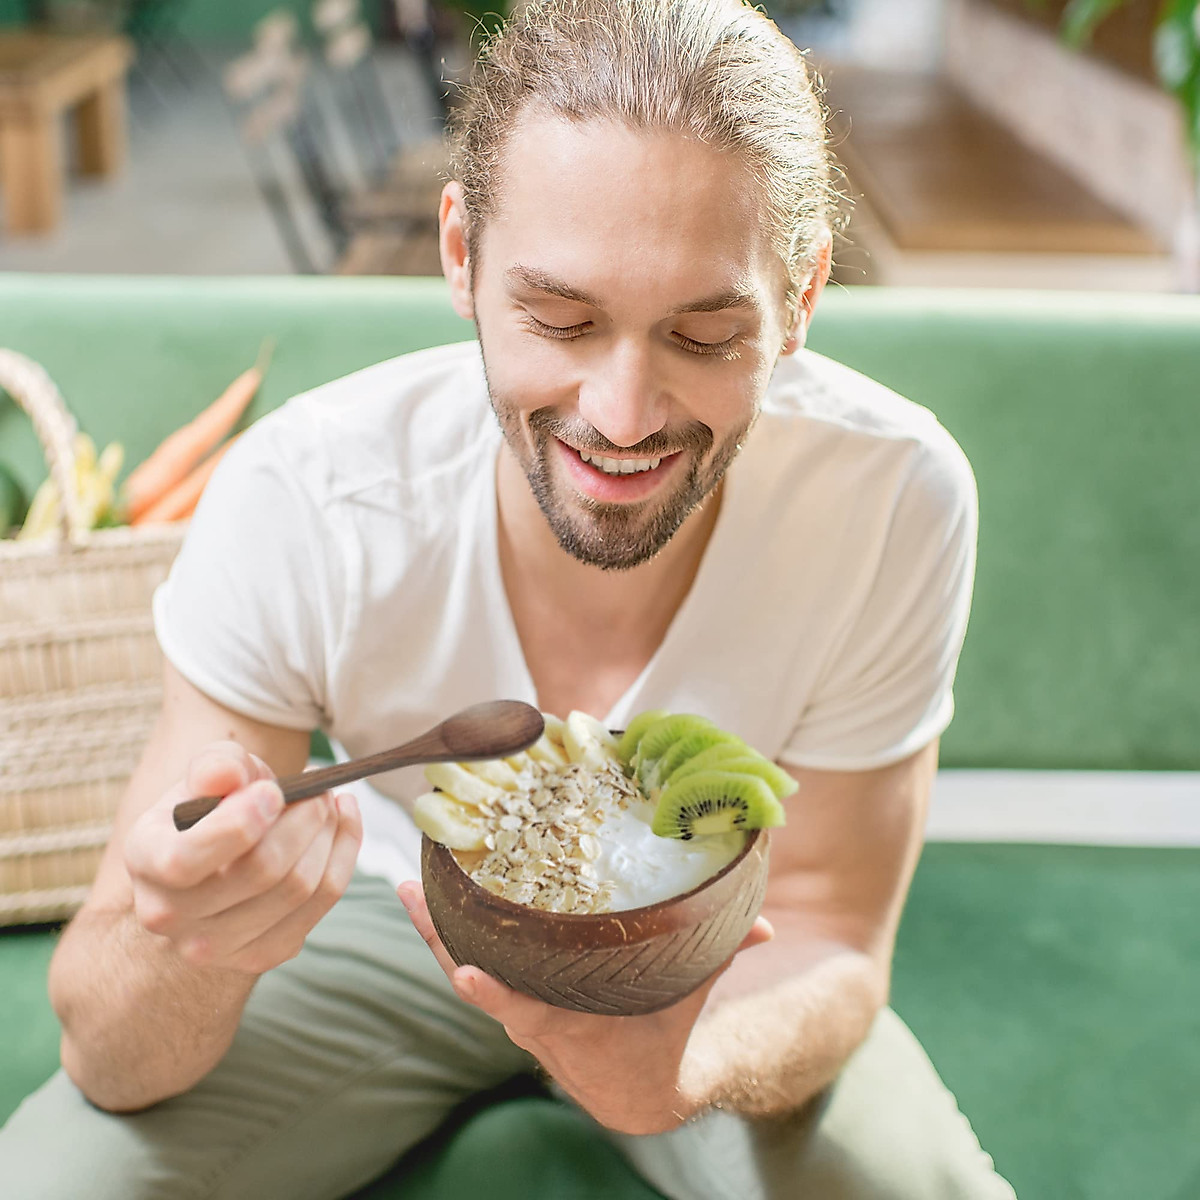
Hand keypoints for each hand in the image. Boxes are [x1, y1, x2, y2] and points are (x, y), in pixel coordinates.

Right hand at [124, 742, 361, 974]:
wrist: (208, 870)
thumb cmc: (210, 810)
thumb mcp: (206, 775)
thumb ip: (216, 765)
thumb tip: (226, 776)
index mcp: (146, 860)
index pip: (186, 859)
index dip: (238, 824)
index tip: (275, 791)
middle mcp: (169, 915)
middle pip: (262, 870)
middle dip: (304, 818)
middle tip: (319, 788)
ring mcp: (215, 946)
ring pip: (300, 887)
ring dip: (329, 833)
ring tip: (330, 802)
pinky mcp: (261, 955)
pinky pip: (322, 901)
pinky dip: (343, 854)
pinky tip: (342, 823)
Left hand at [398, 881, 772, 1133]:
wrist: (632, 1088)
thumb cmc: (659, 1033)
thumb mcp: (686, 996)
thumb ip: (721, 955)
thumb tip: (764, 926)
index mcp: (570, 1023)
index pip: (525, 1011)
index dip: (494, 996)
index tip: (463, 976)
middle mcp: (531, 1017)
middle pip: (474, 979)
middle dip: (440, 941)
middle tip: (410, 895)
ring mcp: (514, 1005)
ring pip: (462, 964)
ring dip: (431, 928)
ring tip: (404, 883)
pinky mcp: (508, 991)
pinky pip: (468, 959)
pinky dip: (444, 932)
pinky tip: (425, 893)